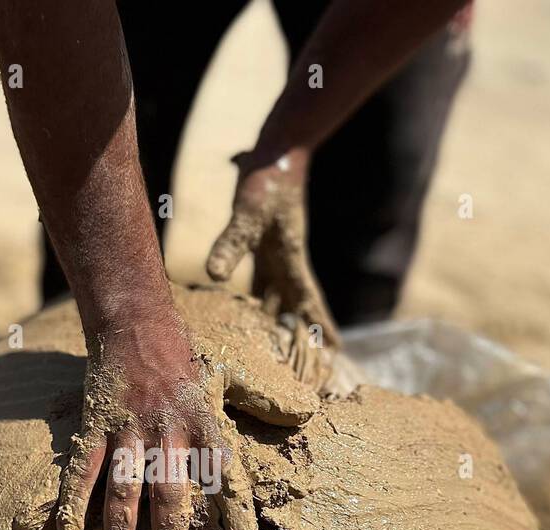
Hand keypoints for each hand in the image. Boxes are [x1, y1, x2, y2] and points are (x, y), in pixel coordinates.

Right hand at [56, 304, 317, 529]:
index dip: (238, 516)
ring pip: (126, 489)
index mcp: (206, 421)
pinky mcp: (97, 424)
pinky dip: (74, 499)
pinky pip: (85, 468)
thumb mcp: (230, 372)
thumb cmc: (184, 354)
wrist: (134, 318)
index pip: (226, 475)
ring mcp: (130, 428)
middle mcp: (169, 428)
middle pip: (172, 494)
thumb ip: (264, 397)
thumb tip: (305, 413)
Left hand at [206, 148, 340, 382]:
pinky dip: (257, 295)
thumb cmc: (265, 181)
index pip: (307, 299)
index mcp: (290, 258)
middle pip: (295, 303)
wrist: (275, 151)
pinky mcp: (262, 242)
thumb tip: (213, 275)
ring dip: (277, 316)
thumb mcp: (245, 215)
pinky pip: (262, 278)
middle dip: (302, 331)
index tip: (336, 347)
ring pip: (278, 293)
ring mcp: (276, 252)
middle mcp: (286, 259)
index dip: (319, 324)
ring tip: (275, 343)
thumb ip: (229, 245)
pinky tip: (247, 304)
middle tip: (312, 360)